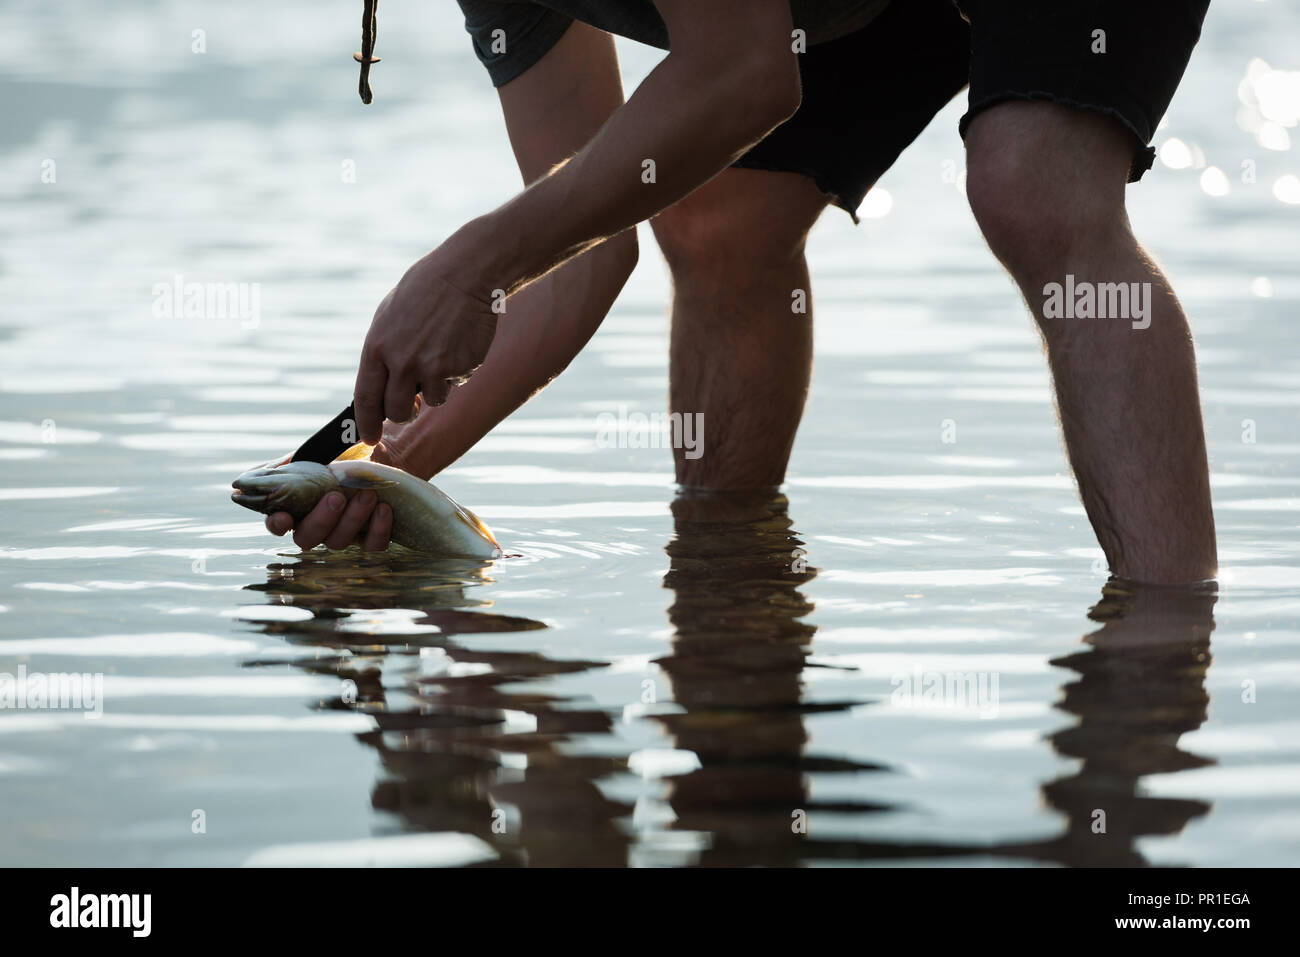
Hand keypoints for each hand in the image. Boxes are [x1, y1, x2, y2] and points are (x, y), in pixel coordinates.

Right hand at [263, 399, 431, 549]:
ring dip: (353, 519)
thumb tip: (245, 480)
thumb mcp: (308, 456)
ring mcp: (342, 534)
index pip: (277, 525)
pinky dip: (378, 529)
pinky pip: (372, 545)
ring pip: (339, 542)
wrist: (377, 454)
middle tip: (336, 496)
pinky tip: (384, 508)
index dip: (277, 524)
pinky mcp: (370, 537)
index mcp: (295, 508)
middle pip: (308, 538)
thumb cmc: (337, 458)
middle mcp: (316, 526)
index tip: (283, 516)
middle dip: (322, 519)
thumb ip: (281, 468)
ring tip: (367, 494)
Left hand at [353, 247, 498, 444]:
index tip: (369, 438)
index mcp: (377, 347)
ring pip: (431, 401)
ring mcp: (431, 367)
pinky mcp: (458, 368)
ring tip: (441, 354)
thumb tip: (382, 388)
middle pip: (397, 411)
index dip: (367, 423)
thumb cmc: (425, 292)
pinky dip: (456, 373)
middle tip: (411, 406)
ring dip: (435, 388)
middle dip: (403, 413)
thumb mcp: (389, 318)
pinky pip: (454, 385)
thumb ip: (383, 354)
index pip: (366, 398)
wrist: (464, 275)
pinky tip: (458, 345)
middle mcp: (401, 361)